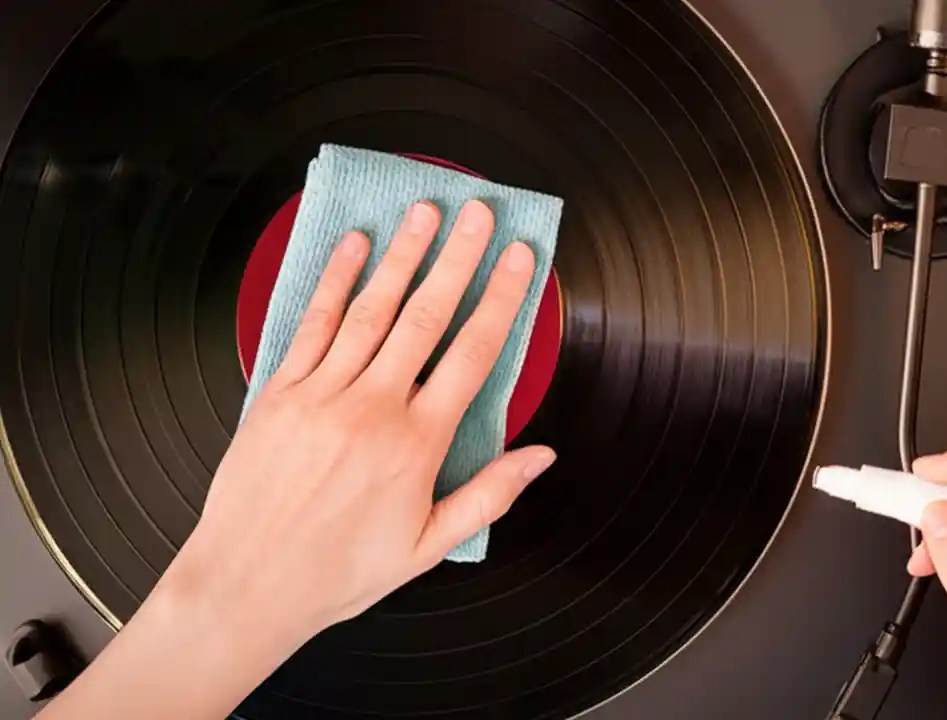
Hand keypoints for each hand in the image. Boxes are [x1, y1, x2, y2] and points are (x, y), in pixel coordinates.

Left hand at [175, 199, 553, 636]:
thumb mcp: (429, 546)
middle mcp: (372, 408)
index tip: (518, 259)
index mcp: (417, 444)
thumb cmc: (338, 571)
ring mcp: (322, 394)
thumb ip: (490, 494)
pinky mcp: (278, 392)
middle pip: (426, 315)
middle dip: (458, 258)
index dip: (501, 297)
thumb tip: (541, 456)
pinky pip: (312, 324)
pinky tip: (352, 247)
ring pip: (371, 309)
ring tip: (425, 212)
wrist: (247, 585)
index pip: (473, 352)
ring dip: (402, 255)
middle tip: (479, 214)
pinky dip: (335, 282)